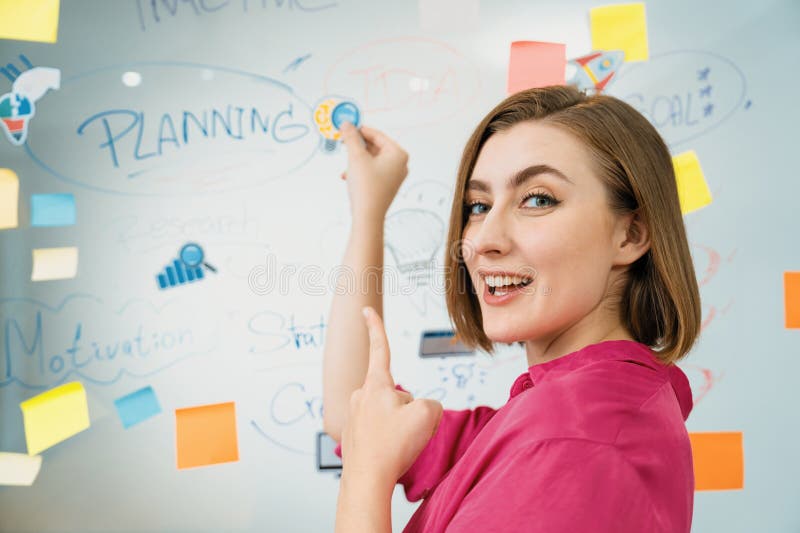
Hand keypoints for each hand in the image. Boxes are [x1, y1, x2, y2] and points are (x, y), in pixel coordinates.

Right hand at [339, 123, 408, 222]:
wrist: (367, 216)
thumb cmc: (366, 187)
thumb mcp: (356, 157)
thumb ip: (351, 137)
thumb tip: (346, 124)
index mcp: (399, 154)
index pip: (377, 135)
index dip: (359, 130)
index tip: (345, 126)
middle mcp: (400, 164)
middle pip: (375, 146)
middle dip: (357, 146)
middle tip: (342, 142)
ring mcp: (395, 176)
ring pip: (372, 159)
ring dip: (356, 159)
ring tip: (345, 164)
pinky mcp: (387, 185)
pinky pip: (372, 171)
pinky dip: (360, 170)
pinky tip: (347, 176)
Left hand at [340, 306, 442, 484]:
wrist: (366, 480)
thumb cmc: (392, 446)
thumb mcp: (427, 415)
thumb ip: (431, 404)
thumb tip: (421, 411)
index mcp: (377, 384)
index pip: (379, 348)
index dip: (376, 326)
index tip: (365, 310)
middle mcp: (362, 395)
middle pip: (399, 394)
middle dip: (408, 409)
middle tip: (403, 433)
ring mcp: (356, 416)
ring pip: (392, 414)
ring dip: (400, 427)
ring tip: (394, 445)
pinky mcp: (355, 436)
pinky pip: (383, 432)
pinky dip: (389, 441)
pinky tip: (387, 454)